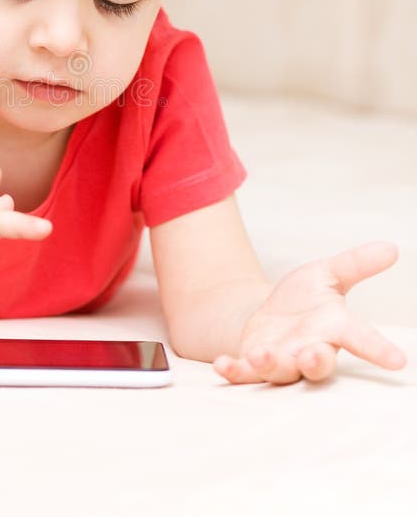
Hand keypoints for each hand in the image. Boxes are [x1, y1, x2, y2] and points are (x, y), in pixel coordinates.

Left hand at [213, 241, 407, 384]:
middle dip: (316, 361)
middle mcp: (310, 349)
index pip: (360, 338)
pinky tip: (221, 364)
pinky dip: (234, 370)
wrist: (271, 317)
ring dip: (271, 364)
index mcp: (333, 328)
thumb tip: (392, 247)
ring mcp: (283, 360)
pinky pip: (245, 372)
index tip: (398, 361)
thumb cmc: (306, 300)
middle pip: (318, 363)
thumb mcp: (327, 274)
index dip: (378, 349)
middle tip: (313, 355)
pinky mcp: (254, 363)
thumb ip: (356, 264)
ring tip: (261, 355)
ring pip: (281, 371)